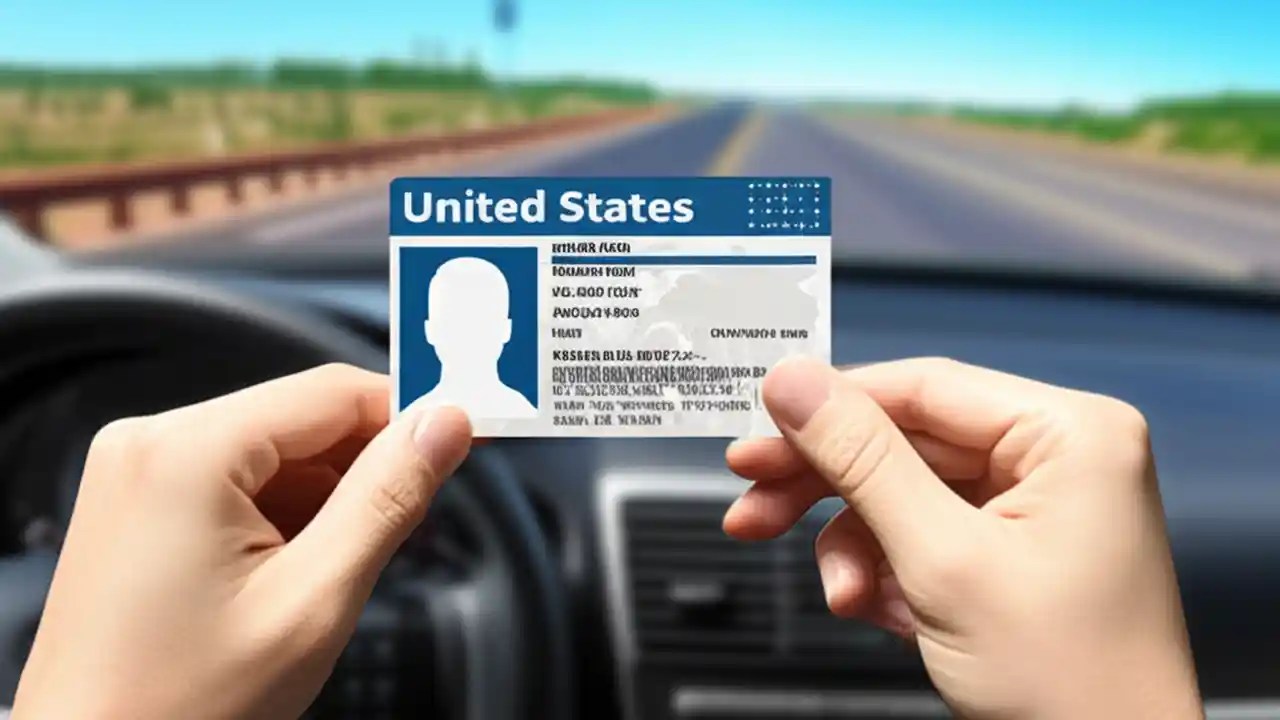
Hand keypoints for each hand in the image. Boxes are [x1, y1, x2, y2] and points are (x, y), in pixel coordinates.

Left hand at [12, 364, 472, 718]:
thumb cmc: (176, 709)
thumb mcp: (313, 602)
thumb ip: (387, 500)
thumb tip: (444, 426)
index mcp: (186, 452)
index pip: (334, 392)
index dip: (412, 411)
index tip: (469, 431)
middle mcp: (151, 444)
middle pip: (304, 418)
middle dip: (368, 465)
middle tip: (414, 520)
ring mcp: (139, 473)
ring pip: (277, 451)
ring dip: (327, 497)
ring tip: (332, 573)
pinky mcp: (140, 503)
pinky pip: (239, 479)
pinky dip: (286, 514)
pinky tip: (296, 570)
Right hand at [724, 357, 1200, 719]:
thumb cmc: (1073, 687)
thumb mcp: (944, 562)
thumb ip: (862, 462)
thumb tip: (796, 383)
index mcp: (1071, 435)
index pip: (924, 387)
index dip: (832, 405)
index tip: (760, 421)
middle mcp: (1058, 460)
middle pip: (905, 441)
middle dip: (827, 486)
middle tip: (754, 499)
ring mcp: (1036, 510)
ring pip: (904, 494)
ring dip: (854, 546)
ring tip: (840, 594)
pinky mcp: (1011, 554)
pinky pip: (923, 536)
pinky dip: (886, 574)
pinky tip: (880, 611)